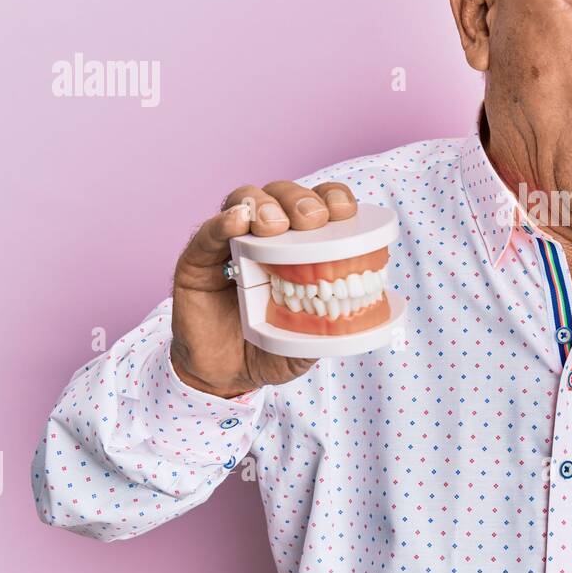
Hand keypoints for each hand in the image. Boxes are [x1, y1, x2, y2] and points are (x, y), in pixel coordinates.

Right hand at [169, 180, 358, 397]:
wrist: (225, 377)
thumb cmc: (271, 350)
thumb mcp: (310, 340)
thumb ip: (334, 325)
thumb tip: (373, 314)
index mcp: (300, 246)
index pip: (319, 205)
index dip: (333, 199)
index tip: (346, 212)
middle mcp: (265, 237)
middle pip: (283, 195)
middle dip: (301, 200)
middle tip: (313, 221)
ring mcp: (230, 244)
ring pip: (245, 201)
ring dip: (264, 205)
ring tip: (275, 226)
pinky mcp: (198, 261)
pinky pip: (207, 234)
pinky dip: (222, 223)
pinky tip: (237, 223)